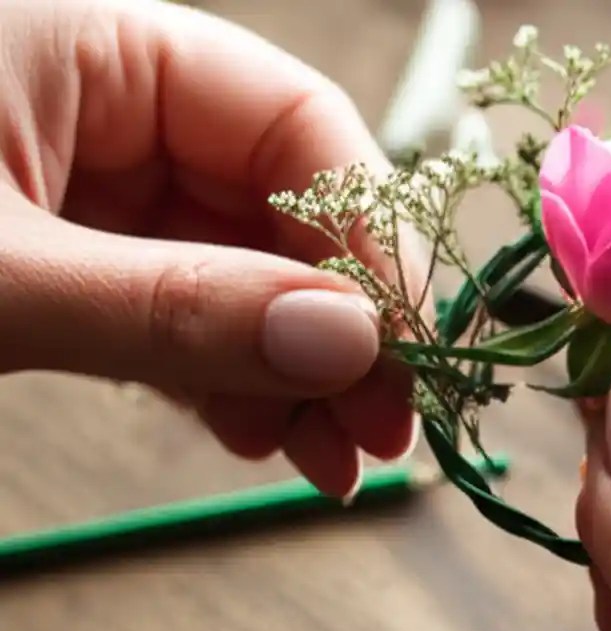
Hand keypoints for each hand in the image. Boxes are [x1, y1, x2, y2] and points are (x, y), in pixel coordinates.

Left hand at [0, 0, 422, 496]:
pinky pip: (177, 312)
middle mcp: (106, 105)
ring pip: (237, 271)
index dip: (366, 234)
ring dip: (294, 368)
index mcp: (92, 41)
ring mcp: (86, 188)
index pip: (294, 121)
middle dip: (337, 322)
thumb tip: (345, 344)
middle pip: (280, 206)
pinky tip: (260, 437)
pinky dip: (223, 380)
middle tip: (385, 427)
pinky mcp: (60, 260)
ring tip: (334, 461)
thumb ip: (169, 308)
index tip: (403, 344)